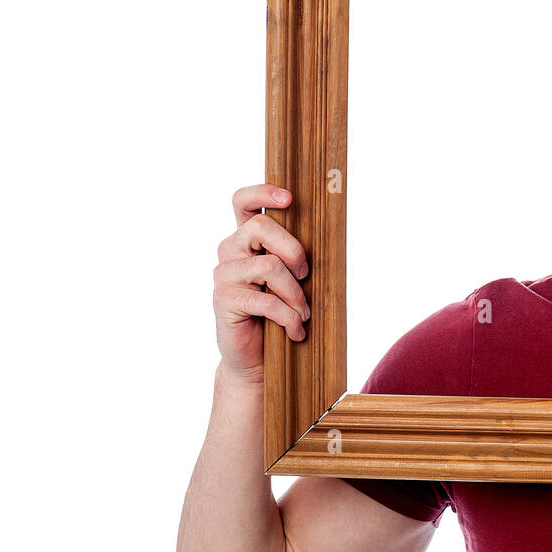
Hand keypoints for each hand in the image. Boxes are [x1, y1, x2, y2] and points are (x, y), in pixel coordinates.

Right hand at [212, 184, 310, 383]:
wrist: (258, 358)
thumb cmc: (281, 312)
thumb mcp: (292, 278)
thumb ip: (296, 254)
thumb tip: (327, 229)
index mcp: (246, 238)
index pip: (242, 202)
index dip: (262, 192)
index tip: (289, 198)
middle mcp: (230, 251)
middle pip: (260, 227)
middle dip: (294, 250)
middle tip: (306, 274)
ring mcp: (224, 275)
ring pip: (268, 266)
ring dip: (296, 293)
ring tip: (304, 312)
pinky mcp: (223, 300)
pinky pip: (266, 300)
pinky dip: (289, 317)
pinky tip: (297, 331)